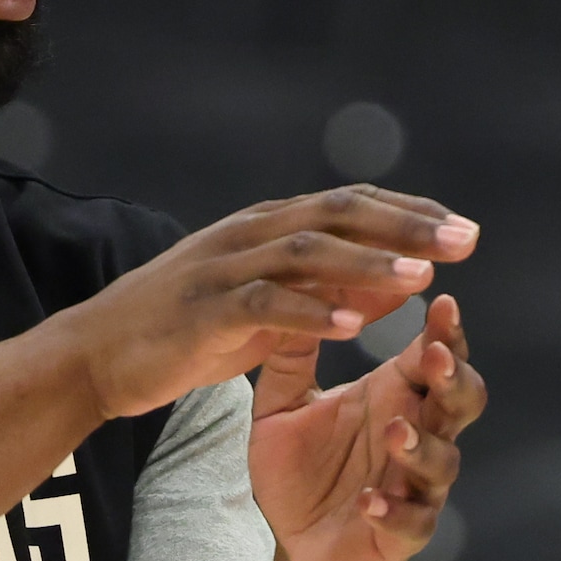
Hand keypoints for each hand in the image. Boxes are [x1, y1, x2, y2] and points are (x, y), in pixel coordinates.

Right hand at [51, 188, 477, 421]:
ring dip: (367, 263)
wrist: (96, 356)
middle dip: (405, 225)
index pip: (350, 204)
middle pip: (338, 214)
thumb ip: (330, 289)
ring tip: (421, 277)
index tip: (463, 228)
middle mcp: (248, 235)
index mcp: (267, 228)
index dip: (409, 212)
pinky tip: (354, 330)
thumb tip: (400, 278)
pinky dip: (310, 315)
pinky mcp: (203, 311)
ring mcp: (222, 269)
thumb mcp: (268, 307)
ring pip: (306, 252)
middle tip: (464, 240)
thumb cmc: (185, 331)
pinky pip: (263, 306)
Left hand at [251, 292, 483, 560]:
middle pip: (461, 401)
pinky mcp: (402, 535)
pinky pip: (412, 522)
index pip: (434, 355)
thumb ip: (288, 357)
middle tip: (436, 356)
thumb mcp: (280, 408)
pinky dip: (394, 511)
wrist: (297, 551)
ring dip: (422, 446)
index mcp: (395, 397)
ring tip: (395, 432)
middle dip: (455, 378)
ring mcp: (415, 488)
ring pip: (443, 461)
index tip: (440, 300)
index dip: (444, 331)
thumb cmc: (300, 473)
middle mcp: (417, 436)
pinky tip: (369, 501)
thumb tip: (290, 288)